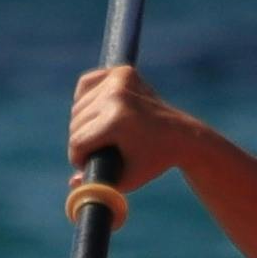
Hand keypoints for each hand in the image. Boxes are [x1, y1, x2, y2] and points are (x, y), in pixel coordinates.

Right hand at [64, 65, 188, 190]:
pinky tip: (98, 111)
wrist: (183, 136)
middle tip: (99, 151)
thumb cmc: (154, 160)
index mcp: (117, 121)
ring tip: (102, 135)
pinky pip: (86, 84)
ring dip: (84, 123)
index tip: (88, 165)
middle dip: (83, 142)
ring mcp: (120, 80)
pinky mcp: (122, 72)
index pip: (78, 143)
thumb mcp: (127, 179)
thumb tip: (73, 183)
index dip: (79, 159)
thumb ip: (98, 185)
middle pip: (76, 124)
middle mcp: (116, 96)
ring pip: (78, 107)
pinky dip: (86, 98)